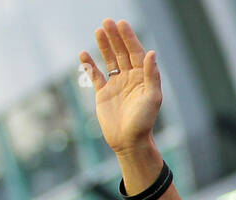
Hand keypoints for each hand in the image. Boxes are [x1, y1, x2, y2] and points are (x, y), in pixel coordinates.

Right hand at [79, 19, 161, 155]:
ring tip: (98, 30)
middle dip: (115, 37)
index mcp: (142, 77)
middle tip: (107, 22)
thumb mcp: (152, 98)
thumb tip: (151, 53)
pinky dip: (89, 65)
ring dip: (104, 45)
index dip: (129, 38)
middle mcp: (129, 78)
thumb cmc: (144, 122)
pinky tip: (84, 54)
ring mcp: (116, 84)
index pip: (135, 52)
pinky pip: (95, 75)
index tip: (121, 24)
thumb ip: (152, 75)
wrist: (129, 142)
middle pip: (122, 52)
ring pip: (109, 60)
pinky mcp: (103, 94)